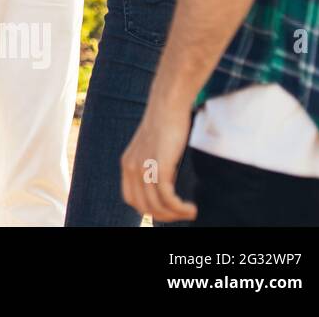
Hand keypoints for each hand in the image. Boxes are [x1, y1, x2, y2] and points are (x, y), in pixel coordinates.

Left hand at [120, 100, 197, 221]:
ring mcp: (143, 167)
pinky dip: (180, 208)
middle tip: (183, 214)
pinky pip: (167, 198)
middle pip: (143, 207)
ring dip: (176, 214)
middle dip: (164, 216)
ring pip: (157, 205)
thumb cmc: (166, 124)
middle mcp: (131, 167)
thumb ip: (154, 167)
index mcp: (127, 164)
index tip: (168, 210)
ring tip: (190, 212)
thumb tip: (165, 188)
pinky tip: (191, 208)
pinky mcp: (159, 165)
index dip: (149, 210)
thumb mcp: (154, 149)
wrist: (167, 104)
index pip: (132, 200)